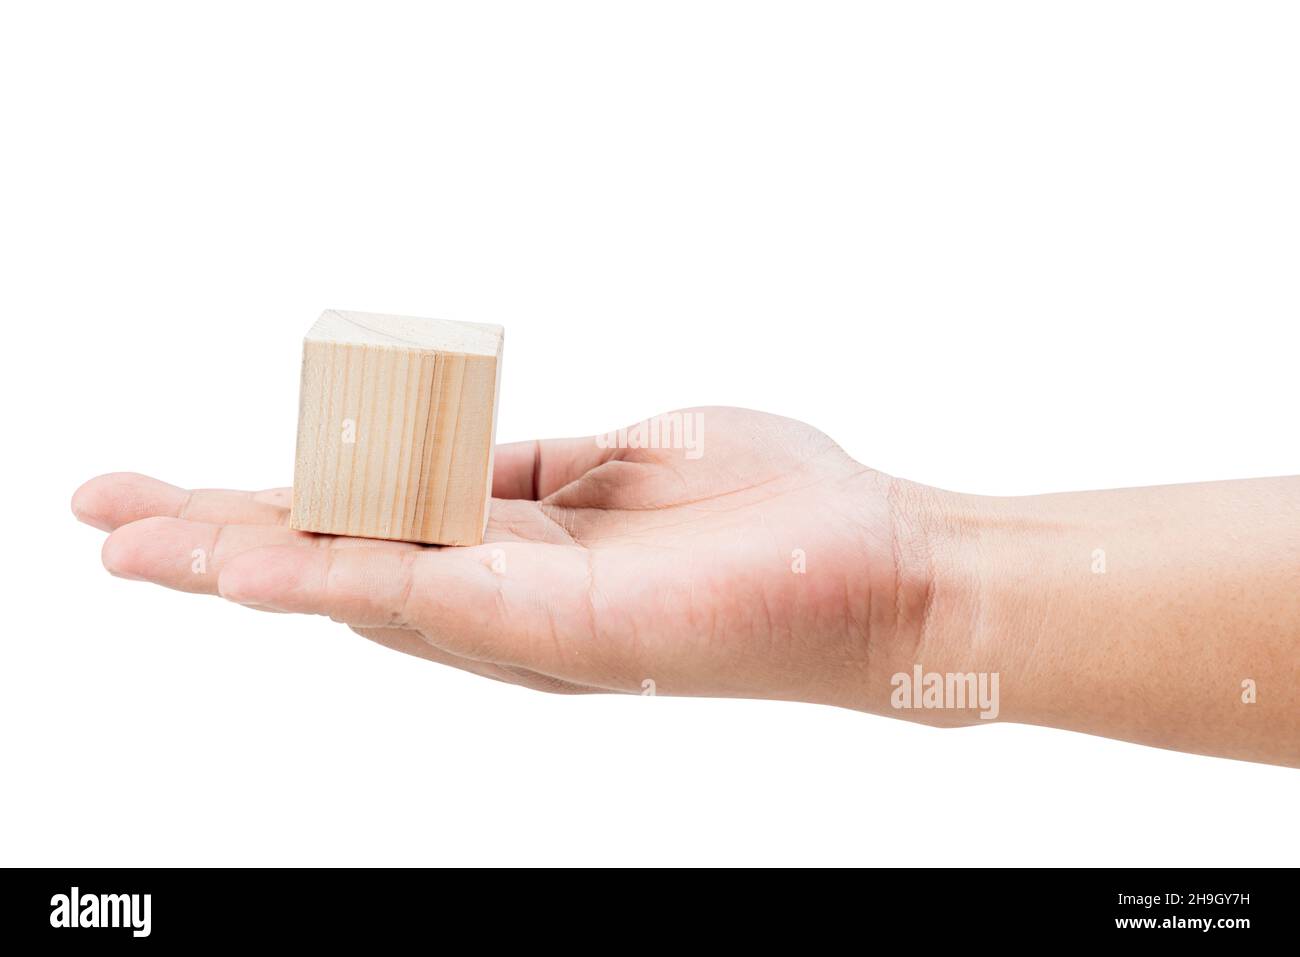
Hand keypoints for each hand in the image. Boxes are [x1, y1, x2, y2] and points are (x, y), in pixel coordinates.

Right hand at [72, 408, 923, 707]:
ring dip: (239, 559)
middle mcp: (505, 598)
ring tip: (135, 541)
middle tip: (103, 516)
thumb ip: (530, 468)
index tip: (184, 488)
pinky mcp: (562, 629)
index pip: (373, 523)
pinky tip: (247, 566)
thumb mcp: (623, 458)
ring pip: (356, 586)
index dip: (275, 503)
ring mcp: (527, 622)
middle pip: (339, 560)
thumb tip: (452, 450)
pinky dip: (330, 579)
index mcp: (518, 550)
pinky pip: (426, 596)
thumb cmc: (771, 509)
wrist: (879, 564)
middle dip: (216, 537)